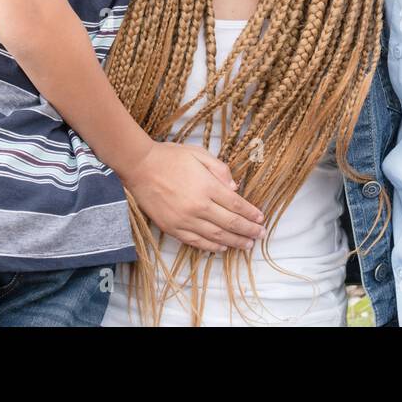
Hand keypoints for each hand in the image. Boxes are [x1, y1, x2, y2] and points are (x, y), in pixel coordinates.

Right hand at [120, 143, 265, 253]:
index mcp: (207, 186)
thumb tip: (235, 188)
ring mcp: (184, 220)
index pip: (236, 205)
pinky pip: (196, 242)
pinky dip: (211, 247)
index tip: (261, 219)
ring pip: (216, 236)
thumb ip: (220, 169)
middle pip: (230, 223)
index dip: (251, 214)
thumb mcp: (199, 153)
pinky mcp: (172, 228)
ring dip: (234, 242)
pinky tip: (222, 248)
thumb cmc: (170, 157)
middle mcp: (198, 206)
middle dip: (248, 231)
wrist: (139, 167)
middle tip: (260, 235)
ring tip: (247, 245)